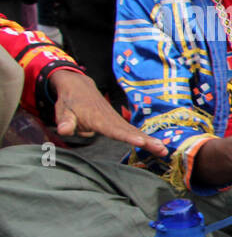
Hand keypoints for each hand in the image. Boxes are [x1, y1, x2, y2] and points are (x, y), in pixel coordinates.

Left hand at [49, 69, 165, 154]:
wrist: (79, 86)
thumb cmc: (71, 101)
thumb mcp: (63, 111)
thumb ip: (65, 122)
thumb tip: (63, 130)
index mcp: (98, 119)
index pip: (114, 130)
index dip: (128, 137)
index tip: (140, 142)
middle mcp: (111, 120)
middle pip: (131, 132)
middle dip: (147, 141)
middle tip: (162, 149)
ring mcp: (116, 121)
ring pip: (135, 132)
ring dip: (150, 141)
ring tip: (163, 150)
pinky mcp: (119, 123)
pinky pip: (133, 132)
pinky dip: (145, 138)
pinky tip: (156, 146)